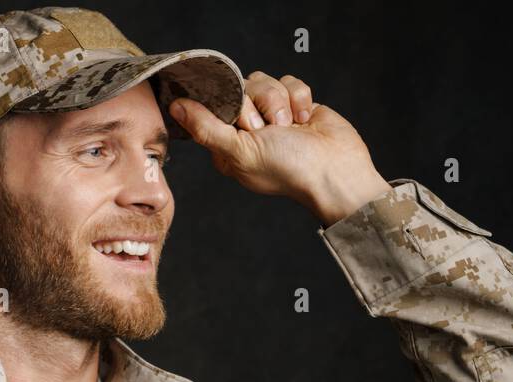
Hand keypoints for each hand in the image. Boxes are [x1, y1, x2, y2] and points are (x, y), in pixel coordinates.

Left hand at [170, 71, 392, 226]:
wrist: (336, 170)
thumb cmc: (288, 169)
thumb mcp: (241, 152)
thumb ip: (206, 129)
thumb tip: (176, 107)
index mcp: (227, 145)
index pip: (213, 106)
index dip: (229, 107)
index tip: (244, 124)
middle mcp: (247, 129)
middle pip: (239, 88)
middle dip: (258, 104)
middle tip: (270, 130)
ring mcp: (272, 115)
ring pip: (264, 81)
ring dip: (280, 101)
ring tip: (291, 126)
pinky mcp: (295, 104)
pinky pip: (289, 81)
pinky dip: (299, 98)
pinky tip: (305, 119)